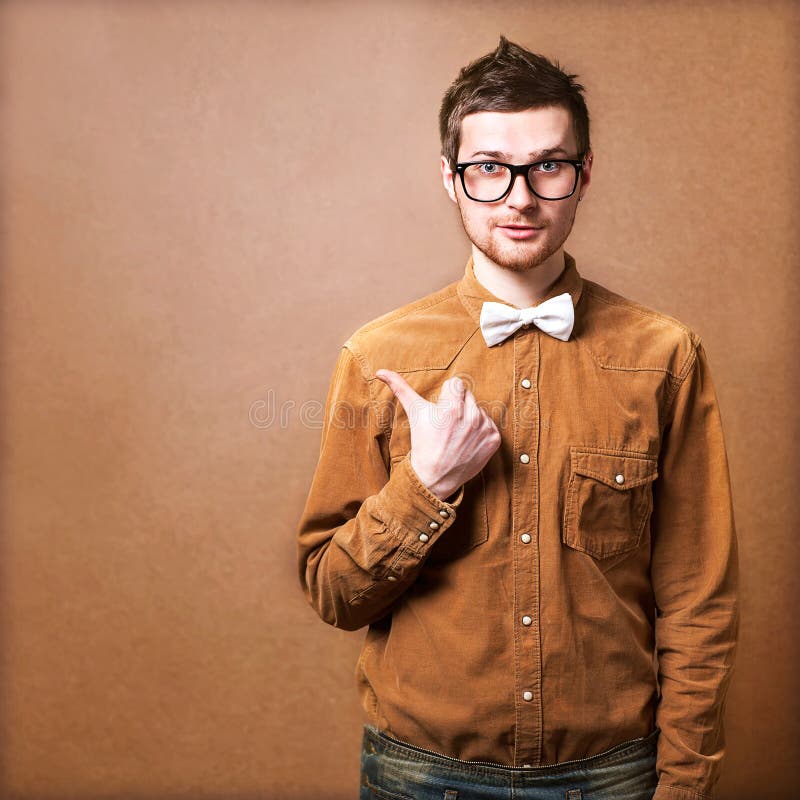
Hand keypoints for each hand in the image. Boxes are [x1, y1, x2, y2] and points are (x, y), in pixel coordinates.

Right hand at [375, 369, 500, 499]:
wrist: (434, 477)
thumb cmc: (422, 442)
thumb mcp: (413, 413)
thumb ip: (400, 387)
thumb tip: (380, 371)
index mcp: (452, 406)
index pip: (456, 384)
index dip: (447, 396)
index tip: (441, 412)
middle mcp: (471, 416)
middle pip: (468, 396)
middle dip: (458, 406)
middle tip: (447, 425)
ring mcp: (484, 428)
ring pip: (479, 409)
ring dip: (470, 418)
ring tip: (457, 434)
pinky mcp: (494, 439)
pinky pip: (490, 424)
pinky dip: (481, 431)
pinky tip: (468, 441)